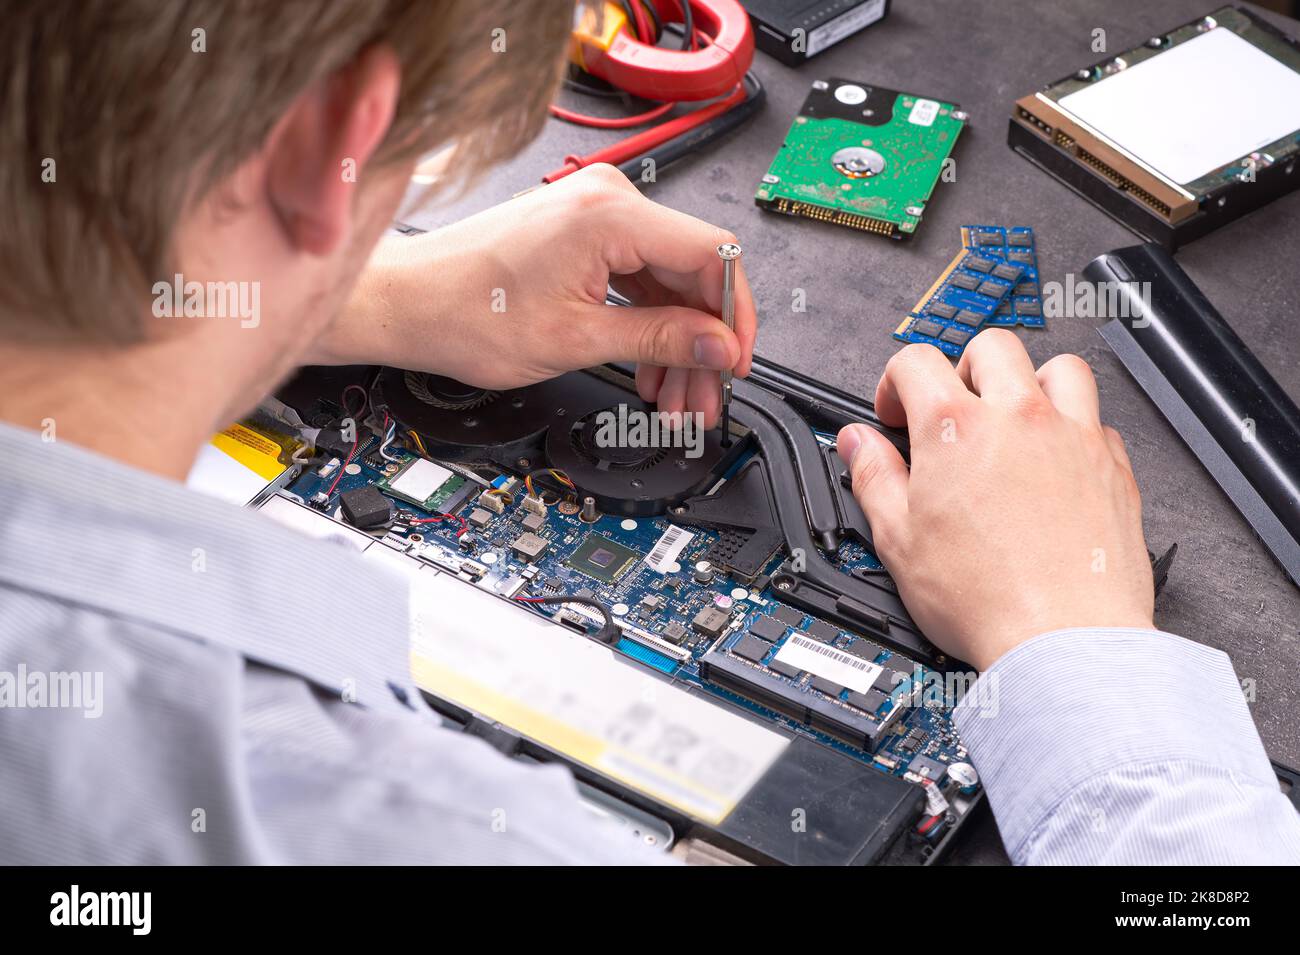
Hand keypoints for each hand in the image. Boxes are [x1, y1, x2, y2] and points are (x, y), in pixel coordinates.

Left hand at [322, 164, 755, 426]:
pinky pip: (636, 277)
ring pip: (666, 282)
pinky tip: (649, 369)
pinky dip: (647, 324)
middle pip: (692, 273)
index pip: (714, 255)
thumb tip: (716, 344)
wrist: (407, 304)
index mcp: (610, 216)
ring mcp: (593, 215)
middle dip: (702, 342)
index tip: (735, 361)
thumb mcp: (577, 339)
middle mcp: (607, 201)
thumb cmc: (466, 313)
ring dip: (676, 342)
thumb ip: (659, 338)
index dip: (735, 316)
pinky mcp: (580, 234)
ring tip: (674, 397)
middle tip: (704, 397)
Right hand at [836, 331, 1153, 670]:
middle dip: (962, 369)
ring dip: (1029, 382)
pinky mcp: (1113, 465)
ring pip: (1058, 368)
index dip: (894, 382)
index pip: (915, 361)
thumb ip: (874, 478)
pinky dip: (1073, 428)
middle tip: (952, 410)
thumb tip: (858, 445)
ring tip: (1012, 418)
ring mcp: (1073, 436)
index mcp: (954, 428)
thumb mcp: (898, 540)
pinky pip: (1097, 419)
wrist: (1063, 637)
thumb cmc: (986, 598)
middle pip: (991, 347)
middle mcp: (1018, 418)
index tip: (895, 413)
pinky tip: (1055, 461)